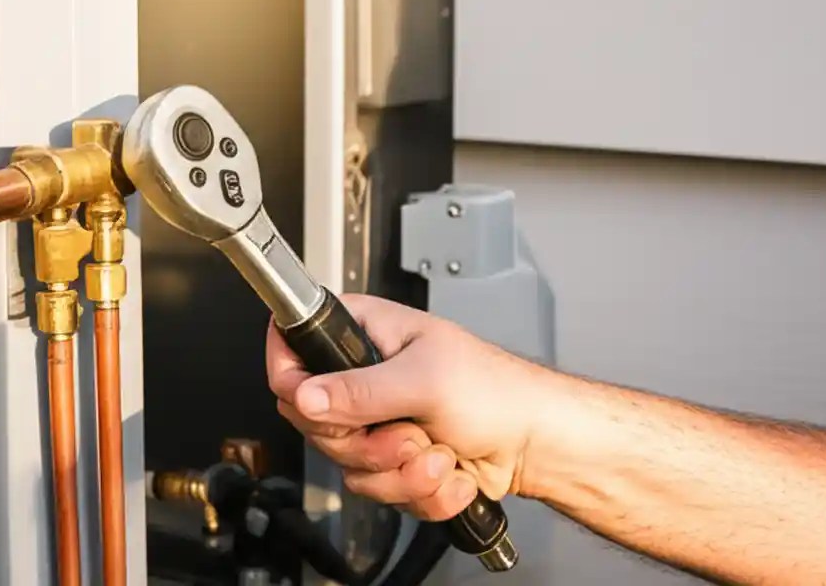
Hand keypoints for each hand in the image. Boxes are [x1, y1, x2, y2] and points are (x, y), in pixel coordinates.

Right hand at [266, 293, 558, 521]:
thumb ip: (359, 390)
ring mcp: (375, 422)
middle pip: (314, 421)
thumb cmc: (496, 390)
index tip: (310, 402)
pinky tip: (448, 470)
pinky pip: (377, 491)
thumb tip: (305, 394)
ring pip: (347, 465)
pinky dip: (420, 491)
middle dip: (368, 442)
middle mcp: (362, 377)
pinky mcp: (390, 461)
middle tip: (408, 431)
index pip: (294, 344)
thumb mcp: (423, 380)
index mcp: (364, 333)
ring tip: (439, 452)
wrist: (533, 442)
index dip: (291, 376)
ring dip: (402, 472)